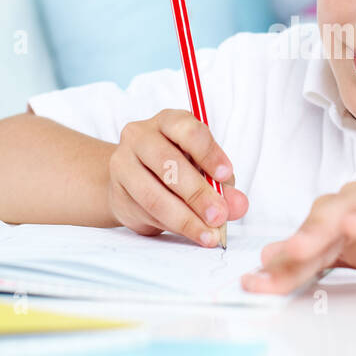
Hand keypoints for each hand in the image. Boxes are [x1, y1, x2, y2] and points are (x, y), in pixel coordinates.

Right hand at [107, 109, 248, 244]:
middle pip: (168, 162)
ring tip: (208, 234)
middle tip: (219, 215)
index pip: (187, 130)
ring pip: (153, 194)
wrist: (133, 181)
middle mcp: (141, 136)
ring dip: (185, 219)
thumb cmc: (178, 168)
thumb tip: (238, 205)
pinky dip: (172, 227)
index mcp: (169, 122)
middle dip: (197, 193)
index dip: (208, 153)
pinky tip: (190, 233)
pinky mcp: (117, 192)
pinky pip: (145, 213)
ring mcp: (123, 162)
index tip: (225, 175)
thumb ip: (223, 186)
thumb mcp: (206, 170)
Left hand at [242, 181, 355, 293]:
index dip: (278, 266)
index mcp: (337, 223)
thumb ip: (322, 264)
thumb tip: (275, 271)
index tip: (253, 286)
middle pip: (313, 225)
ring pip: (340, 211)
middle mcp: (351, 207)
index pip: (302, 245)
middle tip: (267, 268)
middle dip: (290, 248)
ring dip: (318, 229)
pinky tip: (353, 226)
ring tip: (299, 248)